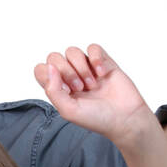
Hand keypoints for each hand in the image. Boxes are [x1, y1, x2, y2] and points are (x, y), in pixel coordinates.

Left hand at [34, 44, 152, 147]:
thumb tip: (48, 67)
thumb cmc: (97, 119)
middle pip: (54, 57)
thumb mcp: (68, 110)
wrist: (125, 118)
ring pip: (72, 51)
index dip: (48, 75)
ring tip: (92, 85)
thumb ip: (53, 90)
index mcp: (58, 88)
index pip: (41, 70)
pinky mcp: (103, 62)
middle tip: (79, 88)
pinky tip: (102, 73)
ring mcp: (86, 68)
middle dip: (67, 72)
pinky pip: (93, 48)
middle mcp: (70, 76)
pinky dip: (96, 59)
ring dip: (81, 68)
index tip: (63, 89)